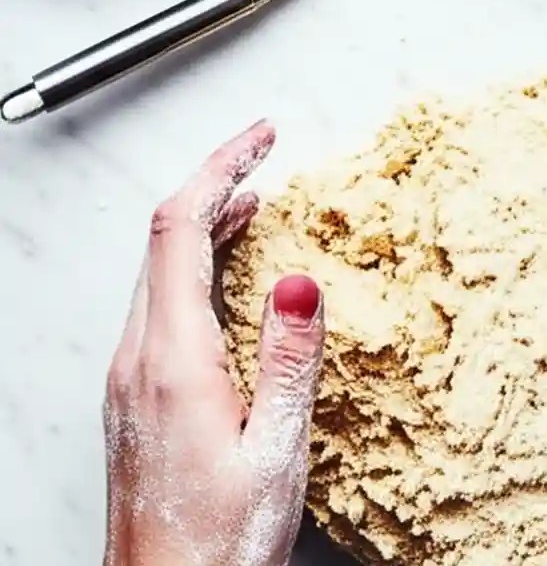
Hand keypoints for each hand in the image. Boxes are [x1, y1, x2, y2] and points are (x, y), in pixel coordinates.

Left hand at [102, 120, 326, 565]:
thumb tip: (300, 280)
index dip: (219, 168)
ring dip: (204, 225)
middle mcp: (139, 361)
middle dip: (214, 185)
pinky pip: (160, 307)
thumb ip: (289, 359)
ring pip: (158, 273)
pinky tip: (228, 278)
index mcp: (172, 361)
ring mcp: (130, 379)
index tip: (261, 137)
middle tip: (263, 154)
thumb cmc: (220, 539)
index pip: (180, 229)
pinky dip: (196, 268)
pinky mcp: (137, 399)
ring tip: (254, 203)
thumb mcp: (277, 448)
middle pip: (162, 241)